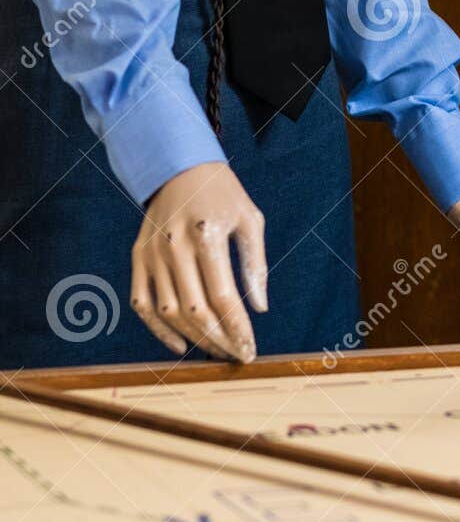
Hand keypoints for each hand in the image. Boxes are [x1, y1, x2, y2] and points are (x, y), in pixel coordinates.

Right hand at [130, 161, 267, 360]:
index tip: (250, 349)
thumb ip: (255, 264)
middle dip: (220, 340)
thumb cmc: (222, 193)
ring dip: (194, 338)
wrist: (179, 166)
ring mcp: (152, 254)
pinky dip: (158, 330)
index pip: (223, 297)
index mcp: (207, 234)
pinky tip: (181, 344)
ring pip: (170, 312)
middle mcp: (175, 246)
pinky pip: (142, 304)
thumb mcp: (249, 219)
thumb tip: (259, 308)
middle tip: (236, 355)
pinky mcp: (138, 257)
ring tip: (217, 350)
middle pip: (196, 310)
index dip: (237, 329)